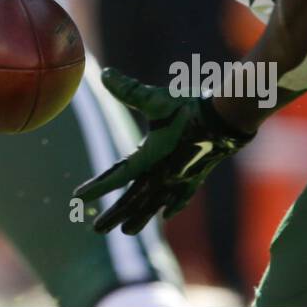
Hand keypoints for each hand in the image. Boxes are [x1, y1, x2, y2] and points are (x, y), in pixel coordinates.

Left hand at [74, 69, 252, 234]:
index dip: (97, 186)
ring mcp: (181, 178)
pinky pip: (181, 197)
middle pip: (134, 199)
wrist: (228, 119)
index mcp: (151, 158)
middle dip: (115, 214)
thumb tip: (104, 74)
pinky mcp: (196, 175)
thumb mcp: (157, 98)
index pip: (117, 175)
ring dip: (140, 217)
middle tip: (96, 229)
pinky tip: (167, 214)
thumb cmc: (190, 106)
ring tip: (126, 231)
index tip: (78, 196)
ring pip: (156, 203)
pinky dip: (171, 206)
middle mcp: (164, 174)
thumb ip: (129, 89)